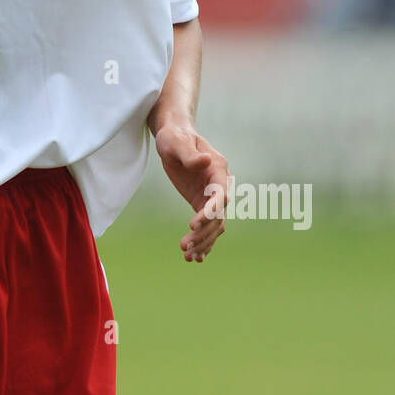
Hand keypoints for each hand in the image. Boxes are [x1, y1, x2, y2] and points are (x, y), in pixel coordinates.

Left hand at [153, 122, 229, 263]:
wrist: (173, 137)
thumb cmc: (175, 137)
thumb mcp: (177, 142)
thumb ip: (190, 155)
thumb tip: (205, 162)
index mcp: (217, 169)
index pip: (220, 195)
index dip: (209, 211)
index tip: (192, 224)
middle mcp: (219, 185)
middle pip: (218, 215)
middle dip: (203, 233)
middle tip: (184, 246)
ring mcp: (212, 196)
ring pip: (214, 225)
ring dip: (203, 242)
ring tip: (187, 256)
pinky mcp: (202, 203)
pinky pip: (207, 226)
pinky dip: (203, 241)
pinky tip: (196, 258)